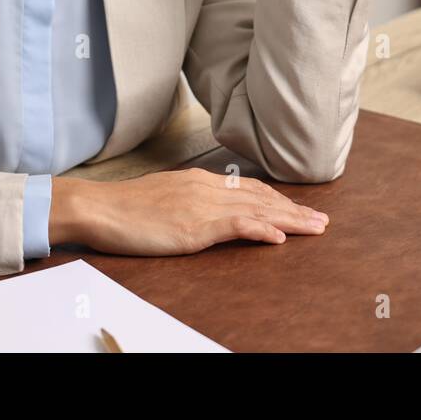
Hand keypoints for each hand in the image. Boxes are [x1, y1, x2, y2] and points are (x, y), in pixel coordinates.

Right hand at [50, 169, 329, 255]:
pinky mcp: (194, 226)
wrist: (99, 207)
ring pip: (257, 210)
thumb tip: (204, 209)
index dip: (278, 199)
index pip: (249, 189)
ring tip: (315, 228)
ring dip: (290, 220)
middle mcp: (206, 189)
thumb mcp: (163, 197)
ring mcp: (202, 206)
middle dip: (294, 209)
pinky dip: (262, 229)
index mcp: (199, 181)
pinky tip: (280, 237)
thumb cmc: (123, 207)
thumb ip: (188, 200)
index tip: (298, 208)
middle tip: (321, 220)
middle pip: (261, 198)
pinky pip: (236, 225)